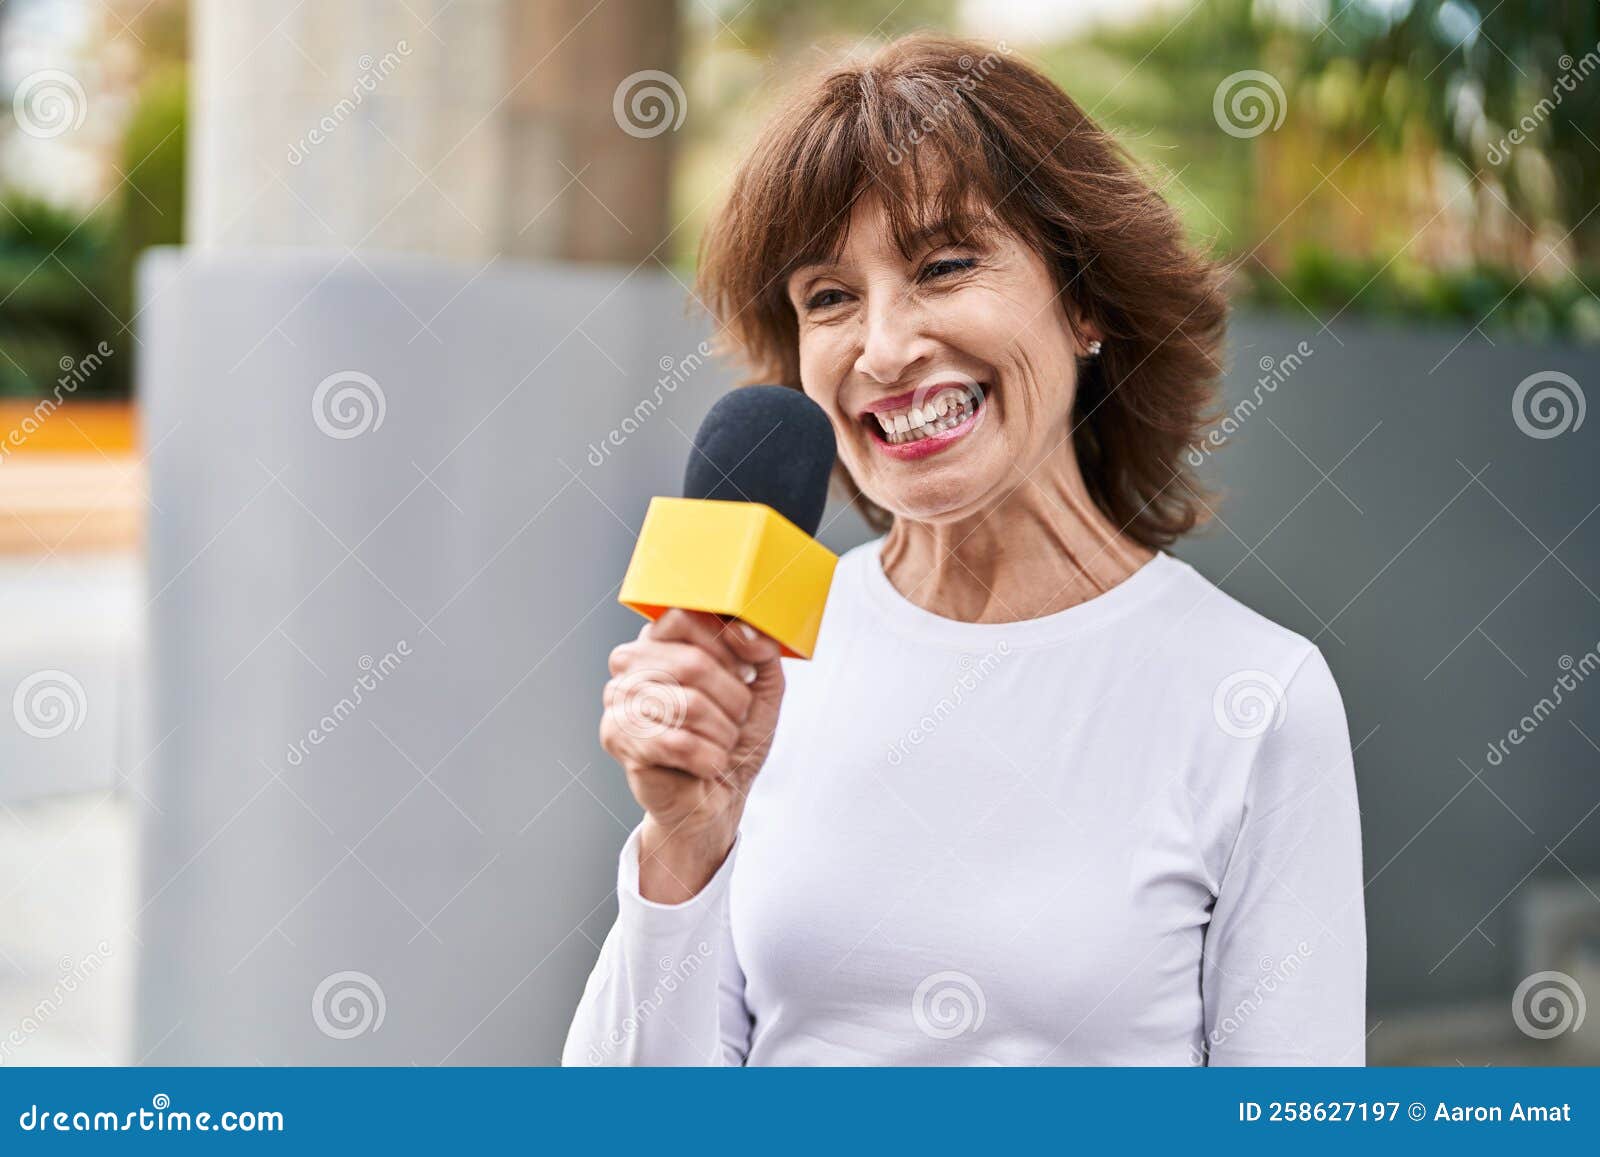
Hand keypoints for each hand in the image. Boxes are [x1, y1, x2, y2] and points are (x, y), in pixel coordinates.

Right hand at [600, 609, 784, 901]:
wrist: (716, 798)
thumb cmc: (732, 739)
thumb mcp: (762, 690)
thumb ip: (761, 653)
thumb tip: (750, 635)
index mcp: (661, 641)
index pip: (685, 617)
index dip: (725, 642)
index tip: (747, 667)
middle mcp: (631, 663)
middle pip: (693, 663)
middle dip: (733, 699)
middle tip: (735, 720)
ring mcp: (619, 699)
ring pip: (690, 705)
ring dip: (723, 734)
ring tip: (720, 744)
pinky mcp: (617, 738)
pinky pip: (679, 743)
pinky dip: (709, 759)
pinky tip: (708, 764)